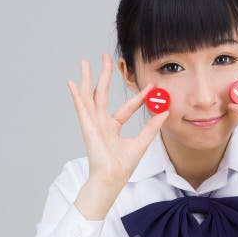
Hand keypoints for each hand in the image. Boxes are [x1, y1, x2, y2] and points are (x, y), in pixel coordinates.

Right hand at [67, 53, 168, 189]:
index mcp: (113, 128)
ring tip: (85, 62)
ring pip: (89, 97)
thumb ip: (152, 127)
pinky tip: (72, 83)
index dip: (139, 97)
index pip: (127, 108)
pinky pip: (81, 108)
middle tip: (106, 57)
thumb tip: (165, 112)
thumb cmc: (122, 167)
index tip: (151, 87)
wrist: (112, 179)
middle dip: (104, 76)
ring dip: (87, 79)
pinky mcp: (88, 127)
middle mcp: (101, 124)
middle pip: (102, 95)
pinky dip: (76, 96)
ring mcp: (93, 124)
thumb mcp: (142, 143)